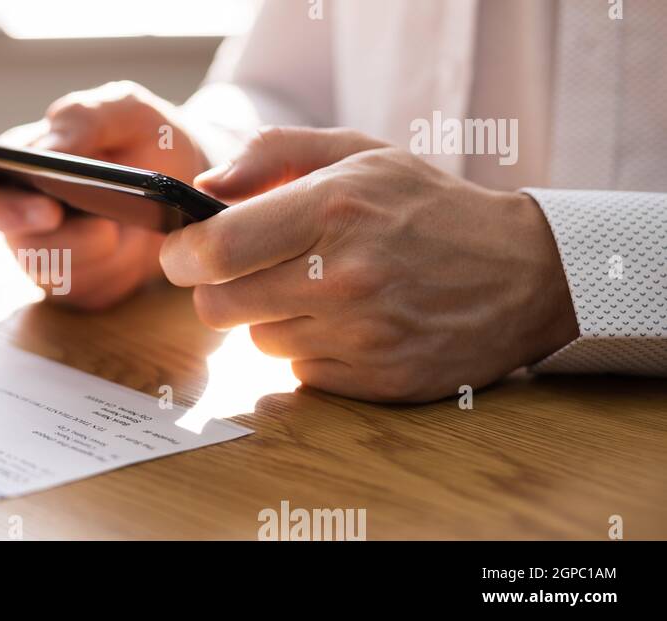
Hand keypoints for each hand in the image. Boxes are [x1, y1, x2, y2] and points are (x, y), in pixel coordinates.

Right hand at [0, 81, 208, 308]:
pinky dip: (119, 270)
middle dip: (62, 241)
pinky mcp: (79, 287)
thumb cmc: (146, 138)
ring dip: (101, 250)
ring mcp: (47, 256)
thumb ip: (84, 116)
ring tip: (132, 227)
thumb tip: (48, 148)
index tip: (45, 207)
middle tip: (105, 229)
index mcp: (12, 167)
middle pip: (13, 243)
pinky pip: (89, 291)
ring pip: (54, 272)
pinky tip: (138, 247)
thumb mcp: (126, 110)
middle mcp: (18, 215)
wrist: (193, 181)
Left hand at [160, 127, 578, 401]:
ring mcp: (363, 335)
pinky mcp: (378, 380)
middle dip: (217, 289)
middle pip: (218, 306)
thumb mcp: (359, 152)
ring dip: (271, 318)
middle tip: (242, 273)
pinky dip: (309, 350)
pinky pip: (300, 372)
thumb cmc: (428, 206)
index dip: (181, 256)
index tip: (181, 254)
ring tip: (318, 291)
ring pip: (257, 341)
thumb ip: (273, 155)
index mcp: (334, 209)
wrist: (526, 273)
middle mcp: (345, 276)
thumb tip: (205, 187)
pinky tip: (347, 323)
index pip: (217, 250)